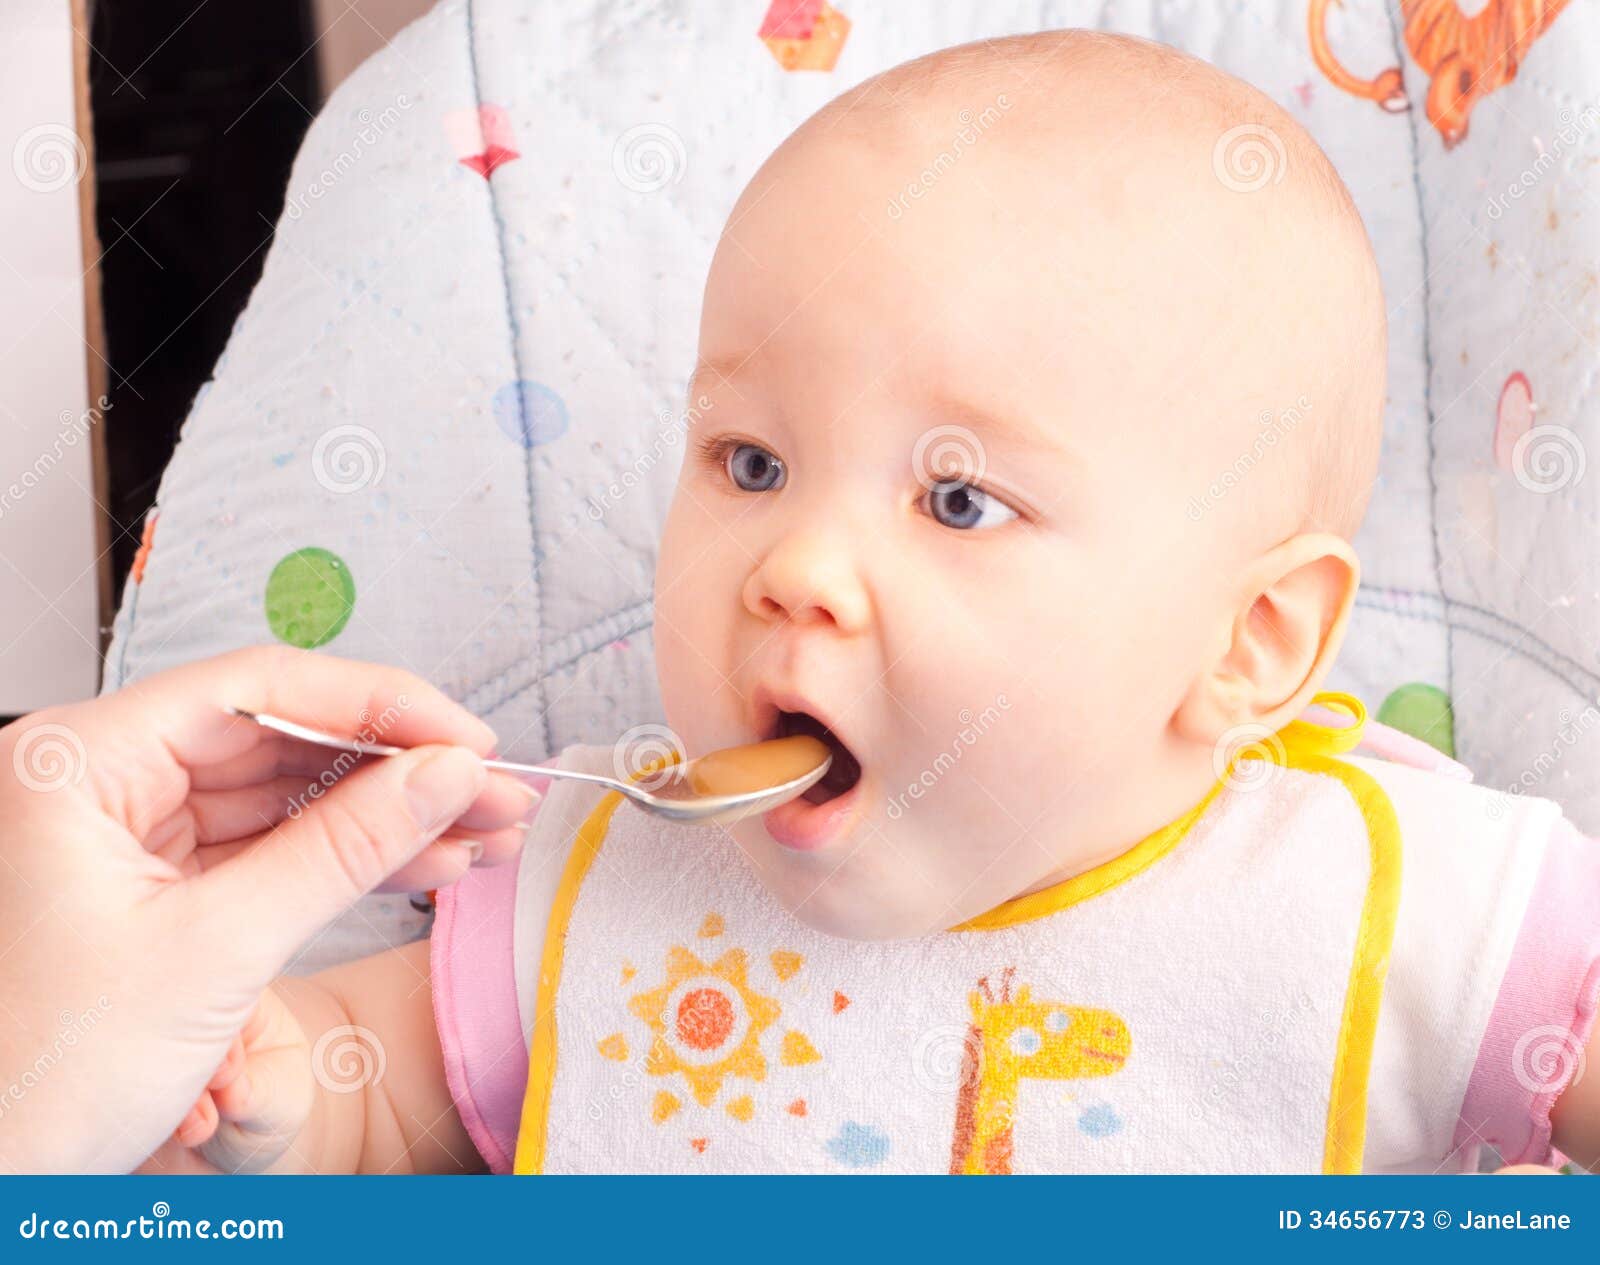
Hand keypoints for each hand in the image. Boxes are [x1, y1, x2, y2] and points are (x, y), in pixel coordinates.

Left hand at [0, 646, 533, 1172]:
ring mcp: (133, 831)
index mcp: (79, 760)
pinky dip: (354, 859)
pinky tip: (430, 863)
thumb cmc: (41, 1078)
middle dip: (403, 768)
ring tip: (484, 833)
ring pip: (291, 793)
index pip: (260, 688)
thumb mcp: (218, 950)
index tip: (469, 739)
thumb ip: (345, 847)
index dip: (383, 706)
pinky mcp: (161, 883)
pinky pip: (275, 847)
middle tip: (497, 791)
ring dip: (392, 816)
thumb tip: (448, 772)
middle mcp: (104, 777)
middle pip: (285, 737)